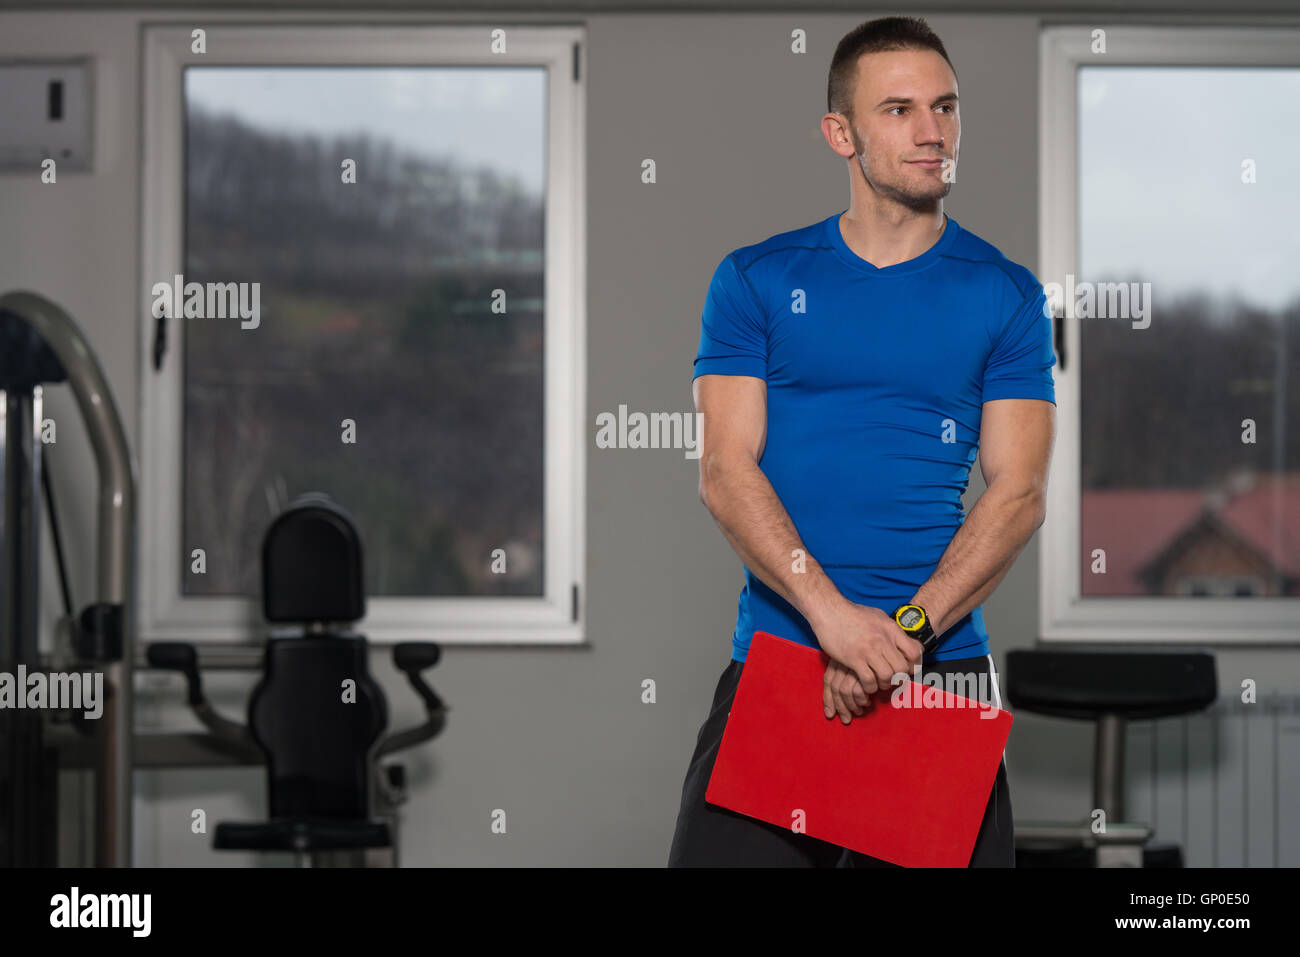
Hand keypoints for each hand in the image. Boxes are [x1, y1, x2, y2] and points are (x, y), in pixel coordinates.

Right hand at [809, 599, 923, 720]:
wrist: (829, 610)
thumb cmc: (852, 613)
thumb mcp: (877, 616)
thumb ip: (890, 630)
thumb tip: (902, 642)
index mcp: (890, 629)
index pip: (913, 652)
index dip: (914, 665)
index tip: (908, 670)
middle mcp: (882, 640)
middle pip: (901, 668)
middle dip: (899, 678)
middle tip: (893, 679)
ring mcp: (868, 650)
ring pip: (887, 676)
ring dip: (884, 684)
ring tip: (879, 682)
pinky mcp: (853, 659)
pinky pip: (869, 680)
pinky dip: (870, 686)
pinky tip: (866, 683)